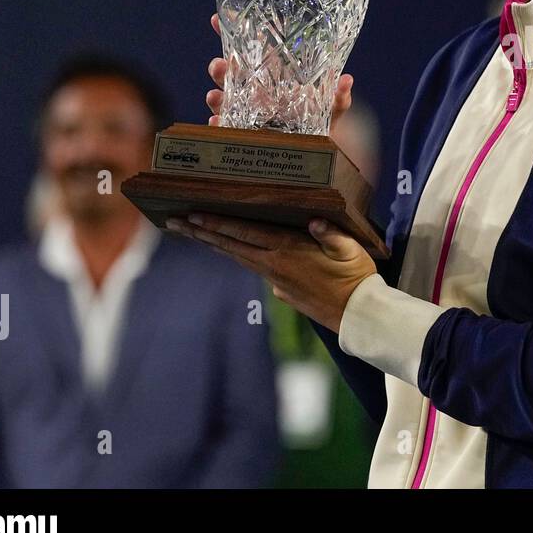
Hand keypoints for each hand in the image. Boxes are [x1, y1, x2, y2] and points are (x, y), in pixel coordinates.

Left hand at [166, 212, 376, 333]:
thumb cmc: (356, 278)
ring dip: (214, 244)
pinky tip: (231, 250)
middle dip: (202, 233)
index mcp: (288, 251)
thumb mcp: (350, 250)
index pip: (245, 234)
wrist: (356, 316)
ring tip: (193, 233)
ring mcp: (276, 280)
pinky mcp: (282, 291)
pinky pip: (254, 268)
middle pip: (231, 246)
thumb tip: (314, 220)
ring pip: (239, 257)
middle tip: (176, 223)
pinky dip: (236, 256)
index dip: (218, 224)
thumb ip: (330, 235)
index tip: (193, 216)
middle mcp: (275, 265)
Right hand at [205, 12, 354, 148]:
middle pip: (228, 73)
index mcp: (272, 73)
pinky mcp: (243, 132)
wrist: (316, 146)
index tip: (216, 18)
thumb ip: (338, 95)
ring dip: (216, 95)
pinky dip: (219, 124)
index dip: (231, 31)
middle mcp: (253, 89)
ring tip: (216, 95)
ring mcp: (246, 111)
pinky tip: (218, 123)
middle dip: (219, 67)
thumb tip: (346, 81)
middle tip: (221, 65)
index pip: (248, 47)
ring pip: (223, 99)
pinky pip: (226, 127)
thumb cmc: (321, 116)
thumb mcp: (331, 104)